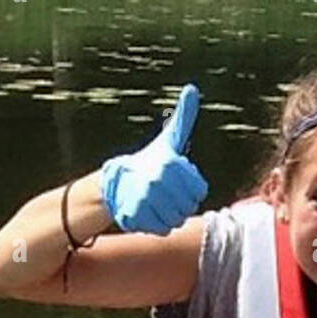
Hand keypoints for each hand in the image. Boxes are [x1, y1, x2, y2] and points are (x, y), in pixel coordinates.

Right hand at [100, 84, 208, 234]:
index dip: (191, 190)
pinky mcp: (137, 217)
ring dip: (170, 215)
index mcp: (170, 164)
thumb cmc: (150, 161)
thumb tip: (192, 88)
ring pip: (176, 220)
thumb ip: (183, 118)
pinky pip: (162, 230)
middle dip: (181, 203)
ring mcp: (146, 200)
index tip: (178, 182)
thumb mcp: (169, 140)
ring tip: (159, 203)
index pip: (199, 191)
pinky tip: (150, 212)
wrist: (117, 181)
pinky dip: (158, 225)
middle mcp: (157, 181)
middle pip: (188, 207)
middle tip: (167, 194)